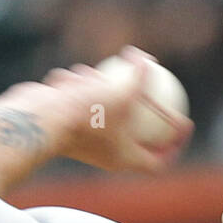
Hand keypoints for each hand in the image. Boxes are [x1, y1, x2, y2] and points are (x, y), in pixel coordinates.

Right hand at [42, 47, 192, 173]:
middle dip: (138, 110)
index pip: (158, 161)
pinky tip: (68, 77)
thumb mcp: (122, 91)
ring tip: (91, 75)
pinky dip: (76, 91)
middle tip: (147, 89)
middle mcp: (106, 154)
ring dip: (99, 91)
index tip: (183, 124)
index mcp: (125, 159)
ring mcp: (85, 142)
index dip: (175, 145)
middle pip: (133, 137)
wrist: (40, 121)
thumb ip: (139, 78)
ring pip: (101, 112)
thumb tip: (148, 61)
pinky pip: (78, 106)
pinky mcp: (66, 129)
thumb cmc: (86, 113)